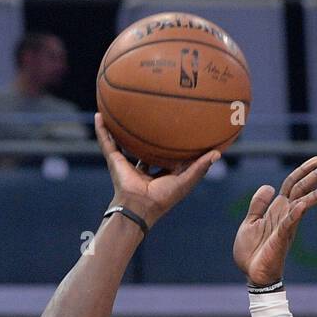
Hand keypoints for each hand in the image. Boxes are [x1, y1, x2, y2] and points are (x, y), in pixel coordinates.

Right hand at [95, 113, 219, 228]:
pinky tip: (99, 115)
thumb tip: (218, 153)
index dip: (174, 143)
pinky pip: (107, 142)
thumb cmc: (162, 199)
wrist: (139, 208)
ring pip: (125, 141)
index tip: (180, 126)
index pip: (167, 155)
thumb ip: (199, 168)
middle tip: (154, 110)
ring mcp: (128, 163)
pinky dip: (101, 130)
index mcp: (160, 172)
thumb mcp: (185, 182)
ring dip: (121, 128)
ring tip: (122, 108)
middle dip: (149, 131)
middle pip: (146, 145)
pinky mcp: (115, 161)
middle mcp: (144, 166)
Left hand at [233, 156, 316, 286]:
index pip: (292, 184)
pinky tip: (303, 204)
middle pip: (302, 190)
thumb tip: (270, 186)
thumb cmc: (252, 251)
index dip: (303, 170)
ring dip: (316, 194)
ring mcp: (285, 226)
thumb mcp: (250, 222)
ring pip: (302, 204)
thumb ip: (258, 204)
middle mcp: (285, 215)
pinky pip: (289, 223)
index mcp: (277, 209)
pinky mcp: (280, 238)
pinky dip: (295, 213)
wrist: (252, 274)